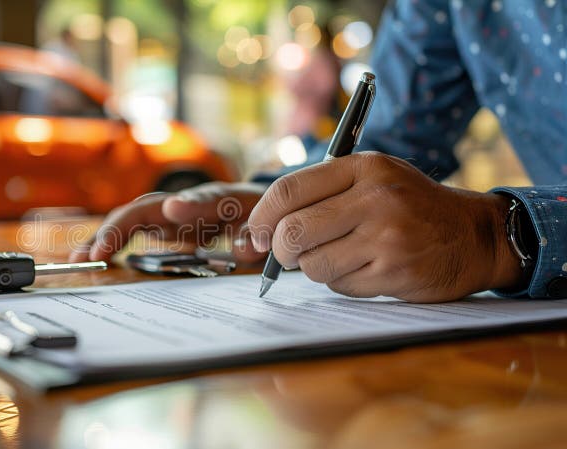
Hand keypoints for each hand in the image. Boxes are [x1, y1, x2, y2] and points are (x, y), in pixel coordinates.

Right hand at [69, 182, 266, 262]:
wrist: (252, 205)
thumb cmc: (259, 214)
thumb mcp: (266, 223)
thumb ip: (258, 235)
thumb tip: (246, 246)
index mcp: (218, 198)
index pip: (204, 199)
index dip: (190, 205)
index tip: (173, 209)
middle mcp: (185, 201)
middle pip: (148, 207)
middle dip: (121, 227)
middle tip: (99, 253)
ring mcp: (168, 211)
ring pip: (131, 217)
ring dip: (105, 235)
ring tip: (80, 257)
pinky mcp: (160, 224)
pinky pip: (131, 230)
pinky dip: (110, 242)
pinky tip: (90, 256)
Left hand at [247, 152, 522, 301]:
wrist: (472, 235)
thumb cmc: (408, 206)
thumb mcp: (371, 179)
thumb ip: (320, 195)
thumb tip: (257, 232)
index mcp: (363, 167)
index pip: (289, 191)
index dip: (263, 217)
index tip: (259, 234)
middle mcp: (375, 198)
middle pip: (294, 232)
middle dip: (281, 251)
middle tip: (287, 255)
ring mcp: (387, 236)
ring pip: (313, 265)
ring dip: (315, 268)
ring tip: (339, 257)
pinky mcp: (395, 271)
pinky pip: (340, 285)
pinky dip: (342, 282)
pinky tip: (366, 268)